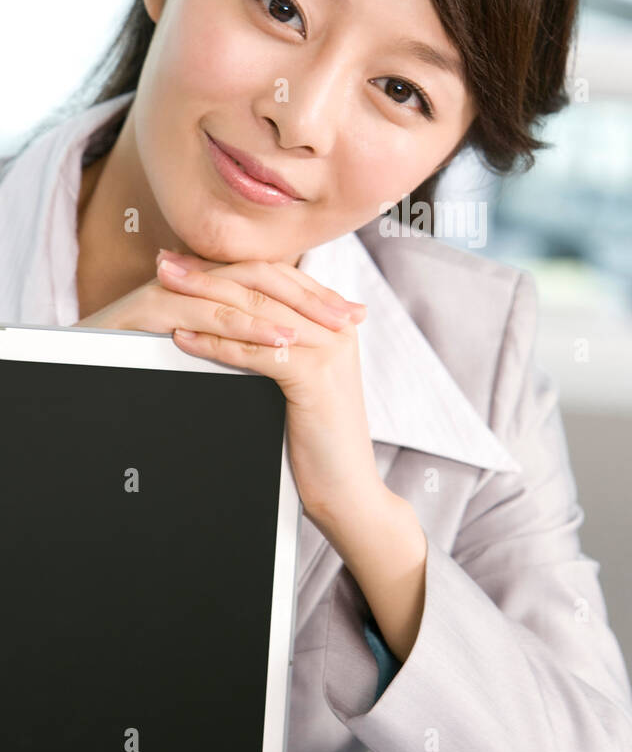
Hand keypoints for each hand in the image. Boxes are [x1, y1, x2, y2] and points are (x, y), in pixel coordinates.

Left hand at [84, 248, 426, 661]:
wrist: (348, 489)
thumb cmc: (317, 439)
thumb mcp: (300, 380)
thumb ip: (279, 344)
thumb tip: (233, 319)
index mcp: (332, 321)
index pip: (273, 277)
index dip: (225, 265)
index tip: (183, 262)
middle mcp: (335, 326)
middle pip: (263, 284)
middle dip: (208, 272)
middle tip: (165, 265)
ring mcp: (329, 348)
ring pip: (255, 311)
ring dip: (203, 299)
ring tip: (163, 291)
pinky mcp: (315, 374)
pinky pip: (255, 350)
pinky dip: (215, 342)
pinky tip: (183, 338)